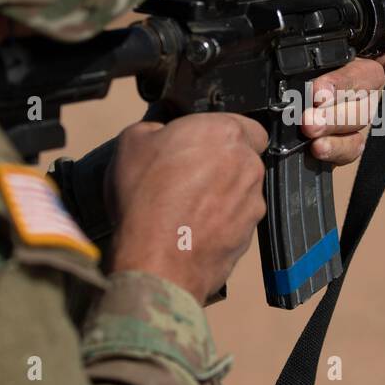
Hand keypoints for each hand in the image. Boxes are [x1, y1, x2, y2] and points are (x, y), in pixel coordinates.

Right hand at [108, 113, 267, 303]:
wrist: (155, 260)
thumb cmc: (144, 198)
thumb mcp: (132, 141)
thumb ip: (155, 126)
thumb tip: (161, 131)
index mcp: (224, 132)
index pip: (246, 125)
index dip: (223, 134)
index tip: (202, 144)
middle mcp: (247, 164)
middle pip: (244, 158)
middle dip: (222, 163)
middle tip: (187, 174)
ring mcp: (252, 201)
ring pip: (242, 190)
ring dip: (222, 193)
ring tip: (186, 205)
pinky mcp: (250, 233)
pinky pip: (238, 220)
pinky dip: (222, 222)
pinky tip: (193, 227)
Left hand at [299, 0, 384, 164]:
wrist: (278, 117)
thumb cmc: (299, 73)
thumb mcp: (305, 36)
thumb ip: (319, 4)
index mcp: (360, 60)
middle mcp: (366, 90)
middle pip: (367, 85)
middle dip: (342, 87)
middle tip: (316, 94)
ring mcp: (360, 119)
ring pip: (359, 118)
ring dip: (334, 120)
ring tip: (308, 124)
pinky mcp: (347, 147)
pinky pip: (351, 149)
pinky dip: (335, 149)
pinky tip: (318, 147)